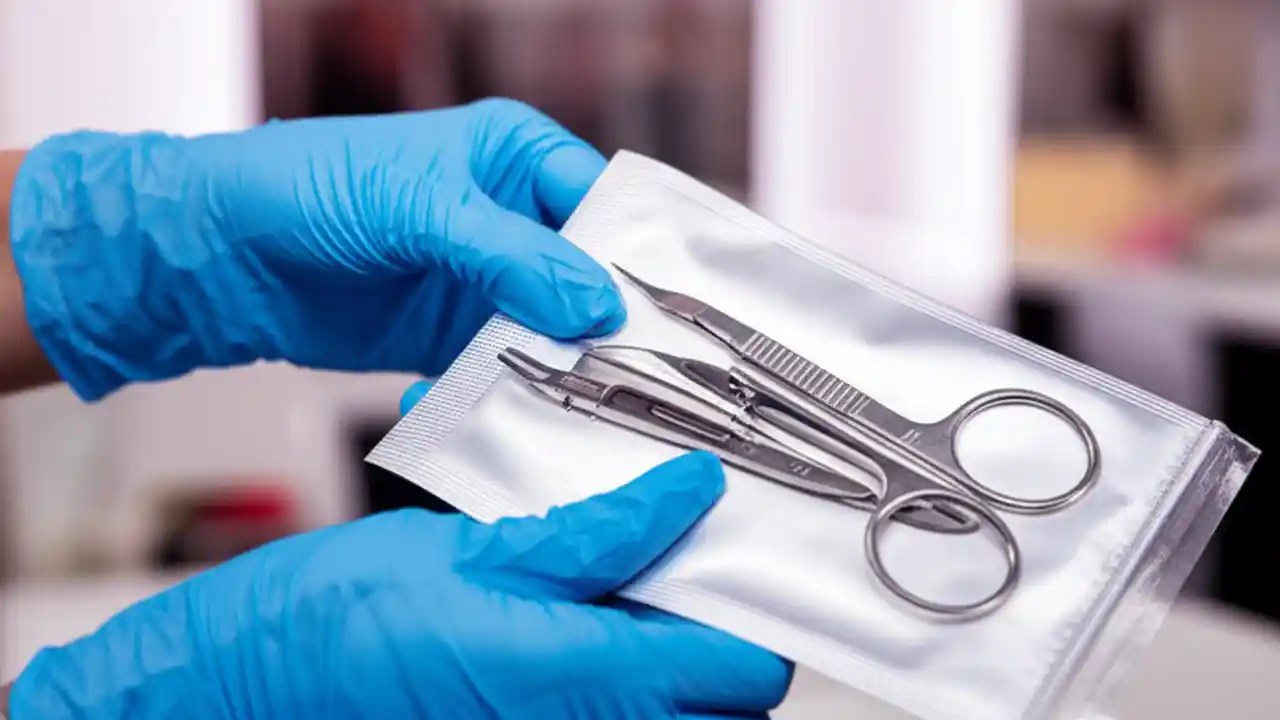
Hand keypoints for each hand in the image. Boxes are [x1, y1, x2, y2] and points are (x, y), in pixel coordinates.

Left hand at [9, 99, 621, 400]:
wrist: (219, 255)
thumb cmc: (308, 189)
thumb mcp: (420, 207)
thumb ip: (512, 256)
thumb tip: (596, 303)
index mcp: (514, 157)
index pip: (604, 202)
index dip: (637, 252)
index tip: (671, 308)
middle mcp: (511, 219)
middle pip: (590, 274)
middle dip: (610, 320)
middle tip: (643, 369)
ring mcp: (486, 282)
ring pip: (555, 329)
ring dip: (566, 365)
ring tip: (588, 403)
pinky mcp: (454, 337)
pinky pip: (507, 368)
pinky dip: (514, 393)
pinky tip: (513, 414)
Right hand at [9, 452, 790, 718]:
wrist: (244, 689)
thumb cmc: (335, 624)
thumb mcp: (473, 547)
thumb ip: (595, 534)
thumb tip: (686, 495)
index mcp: (583, 680)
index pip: (741, 672)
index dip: (750, 608)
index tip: (729, 551)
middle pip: (723, 707)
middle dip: (718, 637)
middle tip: (677, 564)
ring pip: (670, 718)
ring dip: (670, 661)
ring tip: (621, 591)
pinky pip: (609, 719)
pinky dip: (619, 678)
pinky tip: (575, 624)